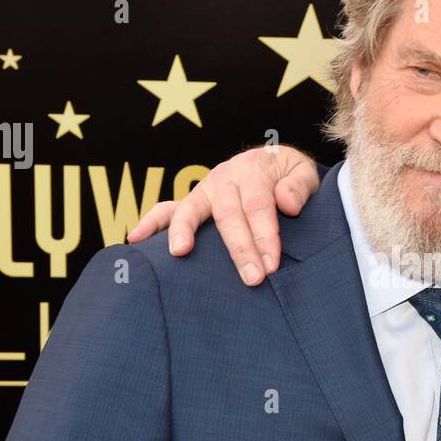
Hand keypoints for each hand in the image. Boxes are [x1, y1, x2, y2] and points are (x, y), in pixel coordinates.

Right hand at [126, 145, 320, 284]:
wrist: (271, 162)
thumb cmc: (288, 175)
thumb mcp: (303, 172)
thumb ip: (299, 186)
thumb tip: (286, 204)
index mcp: (253, 169)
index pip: (258, 205)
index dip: (264, 235)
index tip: (271, 265)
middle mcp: (224, 177)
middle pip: (228, 213)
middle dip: (240, 248)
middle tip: (252, 278)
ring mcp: (204, 190)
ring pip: (191, 208)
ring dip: (184, 230)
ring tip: (180, 252)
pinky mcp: (191, 203)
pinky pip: (166, 210)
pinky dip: (150, 223)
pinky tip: (136, 240)